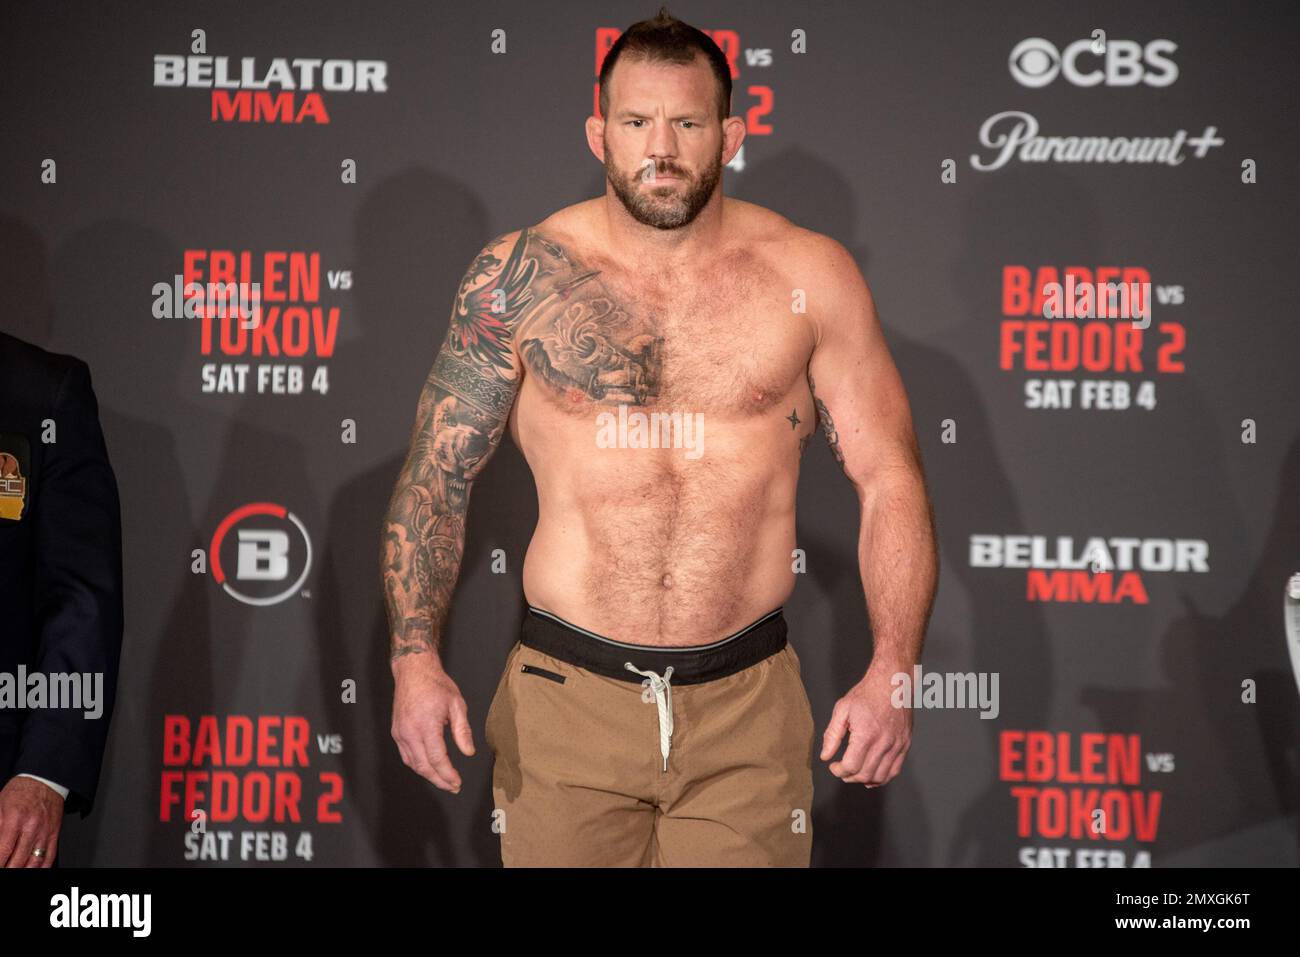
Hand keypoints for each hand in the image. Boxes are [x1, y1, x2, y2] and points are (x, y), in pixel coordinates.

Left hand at [0, 776, 64, 866]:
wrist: (44, 780)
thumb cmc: (19, 792)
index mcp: (14, 818)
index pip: (3, 850)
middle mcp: (31, 826)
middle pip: (18, 860)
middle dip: (7, 869)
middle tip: (3, 870)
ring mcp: (45, 831)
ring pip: (34, 861)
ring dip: (23, 871)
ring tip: (14, 872)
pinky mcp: (54, 833)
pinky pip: (50, 855)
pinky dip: (42, 867)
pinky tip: (33, 870)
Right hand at [391, 656, 474, 792]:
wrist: (414, 671)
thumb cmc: (436, 684)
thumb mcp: (457, 704)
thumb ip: (463, 731)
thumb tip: (468, 752)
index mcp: (426, 725)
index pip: (437, 759)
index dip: (448, 775)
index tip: (457, 782)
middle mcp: (410, 732)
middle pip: (423, 766)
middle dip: (439, 780)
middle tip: (453, 787)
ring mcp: (400, 733)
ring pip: (413, 764)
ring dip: (428, 775)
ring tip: (443, 780)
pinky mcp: (396, 732)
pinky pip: (406, 755)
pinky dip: (417, 765)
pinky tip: (429, 767)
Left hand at [820, 662, 913, 786]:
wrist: (893, 682)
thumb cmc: (867, 694)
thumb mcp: (842, 709)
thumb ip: (832, 735)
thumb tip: (825, 756)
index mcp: (866, 735)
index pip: (851, 766)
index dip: (838, 770)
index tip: (834, 766)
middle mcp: (884, 743)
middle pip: (865, 774)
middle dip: (849, 777)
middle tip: (842, 770)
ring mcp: (897, 745)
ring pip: (881, 776)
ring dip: (865, 779)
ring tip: (855, 772)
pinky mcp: (905, 744)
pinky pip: (895, 770)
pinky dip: (882, 777)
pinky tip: (871, 774)